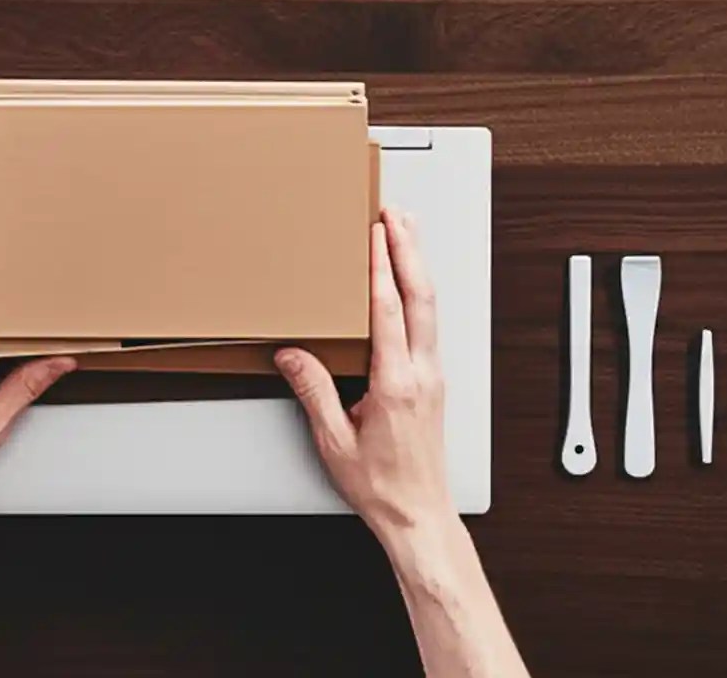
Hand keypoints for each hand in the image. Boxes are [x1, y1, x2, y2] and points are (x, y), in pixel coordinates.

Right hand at [275, 208, 452, 532]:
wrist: (418, 513)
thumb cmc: (381, 485)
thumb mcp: (334, 441)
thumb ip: (313, 392)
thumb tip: (293, 353)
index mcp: (396, 384)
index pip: (388, 312)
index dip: (379, 269)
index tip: (373, 235)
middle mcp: (421, 374)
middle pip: (420, 297)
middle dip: (408, 250)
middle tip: (395, 213)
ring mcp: (432, 376)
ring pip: (430, 307)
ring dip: (418, 265)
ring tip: (407, 231)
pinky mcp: (433, 381)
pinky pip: (429, 324)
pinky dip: (420, 292)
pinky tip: (411, 281)